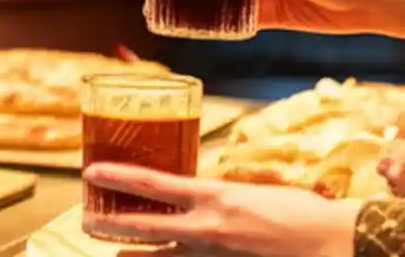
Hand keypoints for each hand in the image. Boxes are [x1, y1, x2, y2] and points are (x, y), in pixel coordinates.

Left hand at [83, 163, 359, 255]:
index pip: (152, 184)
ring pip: (160, 256)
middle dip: (109, 224)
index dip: (116, 177)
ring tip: (115, 249)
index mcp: (214, 197)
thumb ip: (214, 196)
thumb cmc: (298, 212)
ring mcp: (214, 255)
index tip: (89, 171)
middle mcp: (207, 228)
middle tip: (86, 221)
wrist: (334, 243)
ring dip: (134, 253)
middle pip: (144, 227)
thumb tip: (192, 197)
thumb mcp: (247, 192)